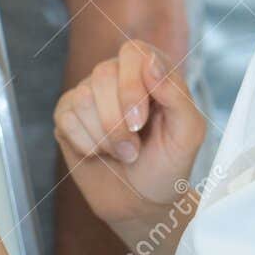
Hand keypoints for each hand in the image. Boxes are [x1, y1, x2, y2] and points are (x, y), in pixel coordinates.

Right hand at [54, 40, 206, 238]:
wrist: (140, 203)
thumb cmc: (167, 164)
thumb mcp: (188, 133)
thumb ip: (176, 93)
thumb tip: (150, 62)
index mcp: (152, 71)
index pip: (133, 52)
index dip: (133, 86)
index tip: (140, 122)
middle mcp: (119, 74)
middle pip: (103, 75)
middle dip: (118, 122)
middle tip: (134, 149)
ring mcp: (90, 93)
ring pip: (83, 98)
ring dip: (105, 138)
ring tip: (122, 152)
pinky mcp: (67, 115)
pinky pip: (66, 118)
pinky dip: (86, 145)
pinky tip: (99, 153)